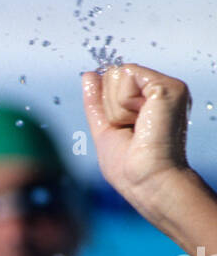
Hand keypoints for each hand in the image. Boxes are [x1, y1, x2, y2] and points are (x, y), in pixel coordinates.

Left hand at [82, 64, 191, 204]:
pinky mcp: (167, 87)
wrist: (146, 182)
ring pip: (117, 73)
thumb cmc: (129, 168)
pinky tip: (141, 121)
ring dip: (116, 108)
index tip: (124, 130)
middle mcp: (160, 91)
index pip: (112, 81)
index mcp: (149, 101)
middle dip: (111, 107)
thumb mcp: (105, 129)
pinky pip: (126, 74)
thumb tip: (89, 74)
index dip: (107, 106)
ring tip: (137, 129)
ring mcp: (166, 87)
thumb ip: (97, 102)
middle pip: (112, 74)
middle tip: (132, 131)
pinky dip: (124, 103)